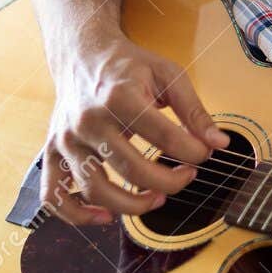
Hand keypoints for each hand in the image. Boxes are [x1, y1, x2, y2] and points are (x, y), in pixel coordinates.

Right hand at [40, 30, 229, 225]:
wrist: (83, 55)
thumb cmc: (128, 66)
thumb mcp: (168, 75)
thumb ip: (195, 111)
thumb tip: (218, 143)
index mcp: (120, 97)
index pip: (164, 137)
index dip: (193, 152)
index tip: (204, 153)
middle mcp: (88, 121)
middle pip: (132, 170)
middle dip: (170, 182)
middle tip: (188, 175)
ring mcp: (67, 140)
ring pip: (96, 190)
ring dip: (132, 206)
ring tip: (158, 198)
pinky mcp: (53, 152)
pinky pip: (54, 195)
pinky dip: (77, 215)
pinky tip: (107, 217)